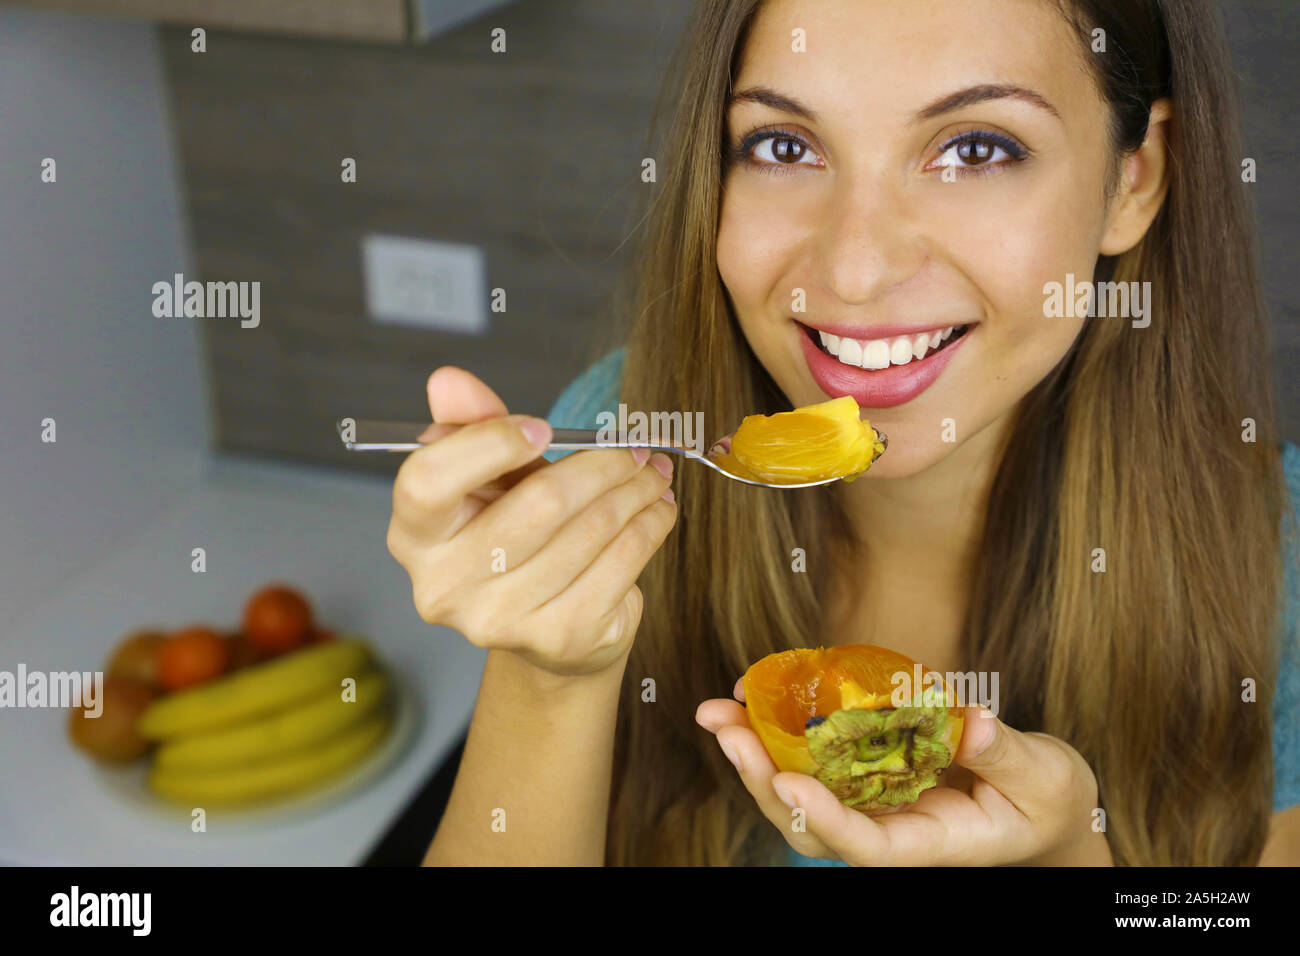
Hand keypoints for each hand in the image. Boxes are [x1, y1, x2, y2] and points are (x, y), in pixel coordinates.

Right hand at [387, 366, 676, 676]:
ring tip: (653, 472)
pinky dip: (649, 528)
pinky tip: (657, 511)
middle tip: (634, 447)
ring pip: (589, 531)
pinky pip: (620, 565)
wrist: (544, 624)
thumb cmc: (512, 533)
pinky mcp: (560, 638)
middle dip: (600, 465)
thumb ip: (471, 426)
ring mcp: (501, 620)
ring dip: (635, 492)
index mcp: (415, 535)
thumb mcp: (489, 476)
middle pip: (536, 505)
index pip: (430, 481)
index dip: (488, 445)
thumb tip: (450, 380)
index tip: (543, 427)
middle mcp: (445, 586)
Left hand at [696, 681, 1112, 864]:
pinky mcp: (868, 773)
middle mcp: (891, 829)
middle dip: (761, 777)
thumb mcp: (1044, 777)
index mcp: (932, 844)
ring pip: (801, 791)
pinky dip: (781, 730)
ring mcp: (874, 803)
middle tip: (723, 725)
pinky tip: (754, 693)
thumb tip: (971, 720)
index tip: (787, 780)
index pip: (867, 846)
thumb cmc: (1049, 799)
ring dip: (754, 751)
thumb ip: (1004, 753)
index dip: (824, 818)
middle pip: (811, 822)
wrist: (1046, 809)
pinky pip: (816, 759)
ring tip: (717, 708)